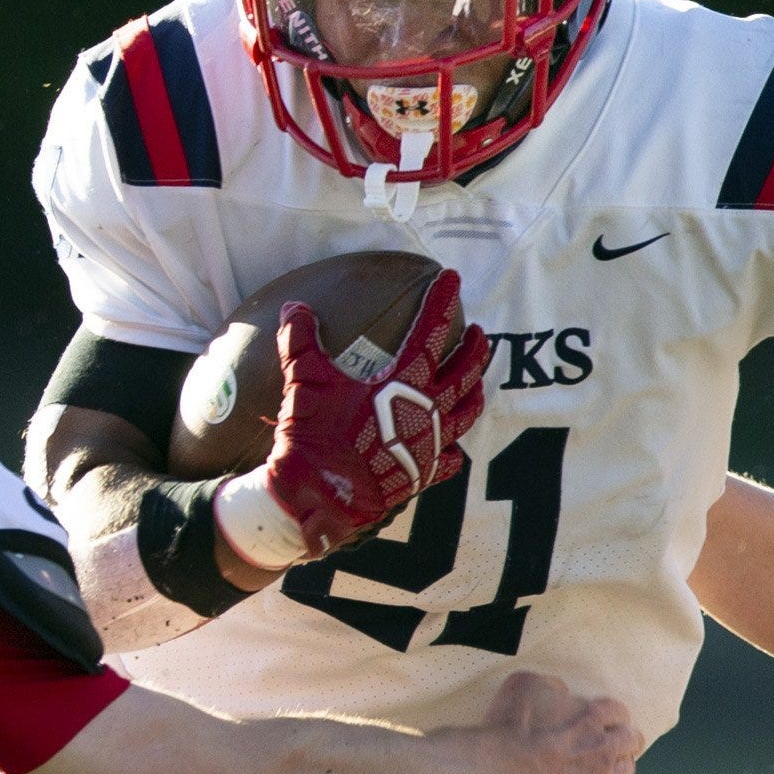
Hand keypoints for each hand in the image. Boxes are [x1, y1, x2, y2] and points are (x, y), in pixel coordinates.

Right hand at [259, 270, 485, 558]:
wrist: (319, 494)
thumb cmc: (315, 436)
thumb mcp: (304, 380)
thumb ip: (301, 341)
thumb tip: (294, 308)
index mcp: (403, 382)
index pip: (430, 331)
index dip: (441, 301)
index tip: (452, 279)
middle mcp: (426, 411)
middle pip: (464, 373)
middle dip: (474, 350)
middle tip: (480, 333)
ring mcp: (428, 445)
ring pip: (466, 415)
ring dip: (475, 394)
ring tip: (478, 383)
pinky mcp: (422, 474)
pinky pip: (448, 462)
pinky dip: (452, 453)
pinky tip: (452, 450)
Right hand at [486, 671, 638, 773]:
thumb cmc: (507, 733)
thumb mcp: (523, 686)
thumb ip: (549, 684)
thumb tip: (561, 689)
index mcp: (589, 717)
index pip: (617, 711)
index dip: (614, 715)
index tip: (609, 720)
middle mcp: (601, 748)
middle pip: (631, 741)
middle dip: (625, 740)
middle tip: (615, 744)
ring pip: (627, 771)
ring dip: (621, 767)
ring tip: (611, 770)